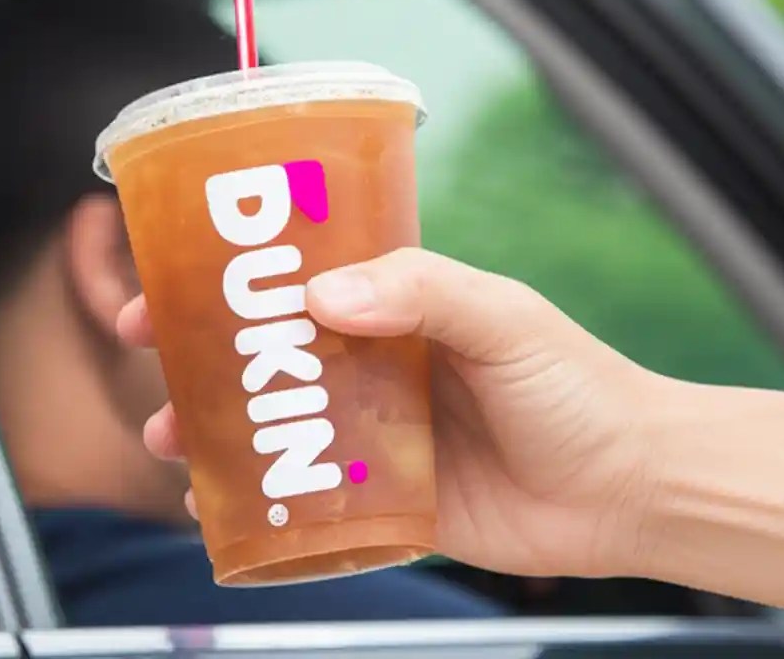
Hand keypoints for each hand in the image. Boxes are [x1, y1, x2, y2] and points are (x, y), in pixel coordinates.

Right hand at [118, 248, 662, 577]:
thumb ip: (422, 291)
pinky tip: (222, 503)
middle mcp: (382, 370)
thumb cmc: (580, 389)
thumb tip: (326, 295)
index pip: (303, 282)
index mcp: (404, 310)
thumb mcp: (504, 317)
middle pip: (275, 358)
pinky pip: (313, 501)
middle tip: (153, 361)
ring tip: (170, 439)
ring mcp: (382, 440)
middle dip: (206, 358)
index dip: (239, 281)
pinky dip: (264, 500)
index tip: (179, 279)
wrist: (630, 488)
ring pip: (281, 430)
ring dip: (220, 432)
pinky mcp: (391, 505)